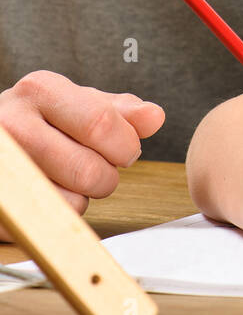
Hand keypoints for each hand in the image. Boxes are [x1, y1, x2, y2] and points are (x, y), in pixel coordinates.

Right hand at [0, 71, 164, 240]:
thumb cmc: (37, 123)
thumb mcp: (75, 106)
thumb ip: (118, 112)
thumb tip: (155, 117)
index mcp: (40, 90)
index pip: (101, 123)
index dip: (124, 145)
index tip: (124, 150)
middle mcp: (13, 123)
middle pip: (90, 170)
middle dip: (106, 176)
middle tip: (94, 168)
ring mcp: (2, 165)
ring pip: (73, 202)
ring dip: (82, 198)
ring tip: (64, 178)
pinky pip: (50, 224)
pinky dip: (59, 215)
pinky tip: (47, 194)